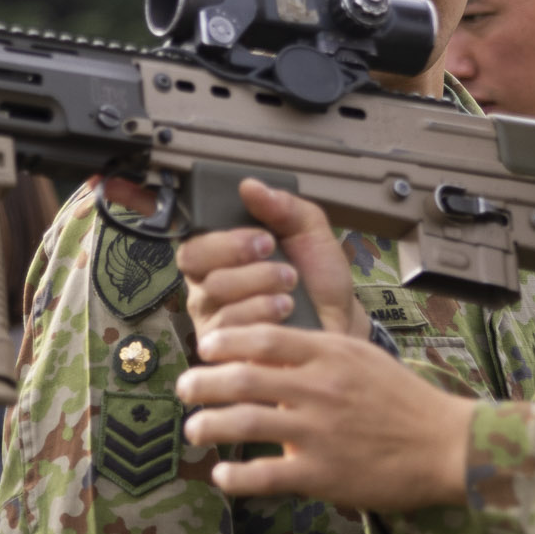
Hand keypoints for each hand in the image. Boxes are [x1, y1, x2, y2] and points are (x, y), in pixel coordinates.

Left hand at [176, 321, 474, 512]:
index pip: (262, 338)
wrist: (447, 446)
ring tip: (194, 430)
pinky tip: (222, 476)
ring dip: (207, 426)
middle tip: (185, 389)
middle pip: (240, 378)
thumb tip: (271, 347)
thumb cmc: (405, 401)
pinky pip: (264, 475)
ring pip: (243, 423)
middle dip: (201, 383)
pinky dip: (235, 477)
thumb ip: (319, 351)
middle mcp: (319, 388)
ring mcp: (318, 432)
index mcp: (330, 354)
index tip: (205, 348)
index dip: (224, 341)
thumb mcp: (363, 358)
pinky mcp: (321, 474)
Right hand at [178, 180, 357, 339]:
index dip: (224, 240)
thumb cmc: (319, 279)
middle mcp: (209, 286)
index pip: (194, 242)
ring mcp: (214, 317)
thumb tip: (251, 186)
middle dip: (242, 261)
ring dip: (259, 287)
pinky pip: (226, 327)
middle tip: (281, 266)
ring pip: (213, 294)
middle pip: (195, 265)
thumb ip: (283, 207)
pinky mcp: (223, 347)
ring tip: (290, 289)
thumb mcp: (310, 232)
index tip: (264, 239)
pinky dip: (261, 314)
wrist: (340, 322)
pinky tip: (284, 312)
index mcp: (222, 255)